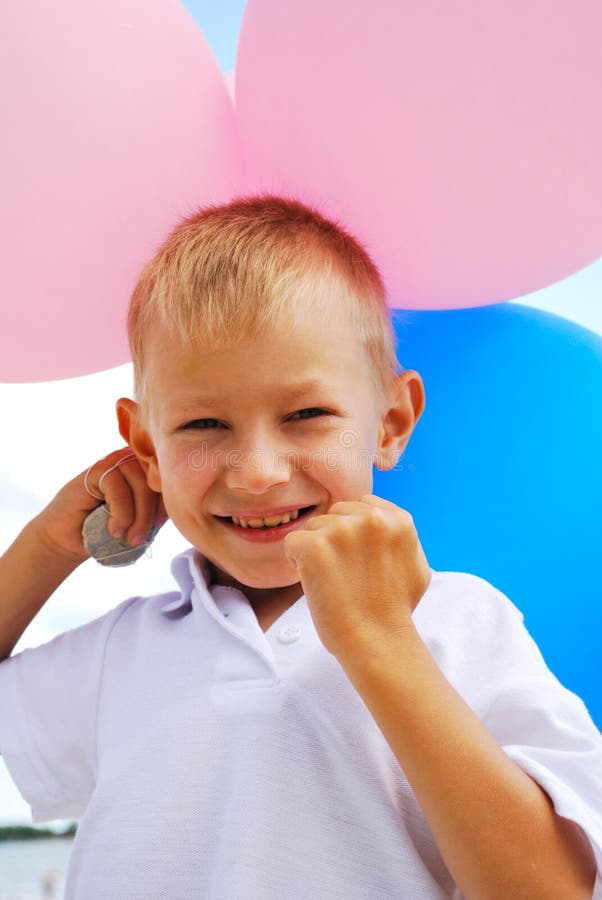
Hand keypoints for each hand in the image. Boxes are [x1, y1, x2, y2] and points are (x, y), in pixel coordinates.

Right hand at [34, 448, 168, 561]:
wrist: (70, 538)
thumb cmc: (110, 530)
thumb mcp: (142, 521)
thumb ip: (161, 510)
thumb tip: (187, 506)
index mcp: (150, 471)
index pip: (173, 482)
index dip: (171, 506)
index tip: (159, 528)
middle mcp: (135, 461)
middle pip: (159, 482)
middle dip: (153, 515)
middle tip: (141, 539)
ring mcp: (116, 462)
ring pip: (142, 485)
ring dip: (139, 517)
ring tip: (129, 538)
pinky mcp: (97, 470)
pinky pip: (120, 490)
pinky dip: (121, 514)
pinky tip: (114, 529)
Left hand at [283, 494, 430, 658]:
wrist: (377, 640)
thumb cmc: (395, 610)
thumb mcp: (416, 564)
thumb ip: (398, 536)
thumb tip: (380, 516)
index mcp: (398, 520)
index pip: (360, 505)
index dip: (353, 534)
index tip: (358, 560)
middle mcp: (372, 518)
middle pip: (335, 513)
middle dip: (334, 538)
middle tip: (345, 573)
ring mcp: (342, 529)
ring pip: (313, 527)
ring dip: (316, 550)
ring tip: (333, 580)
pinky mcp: (315, 545)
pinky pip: (292, 542)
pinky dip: (297, 563)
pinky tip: (317, 583)